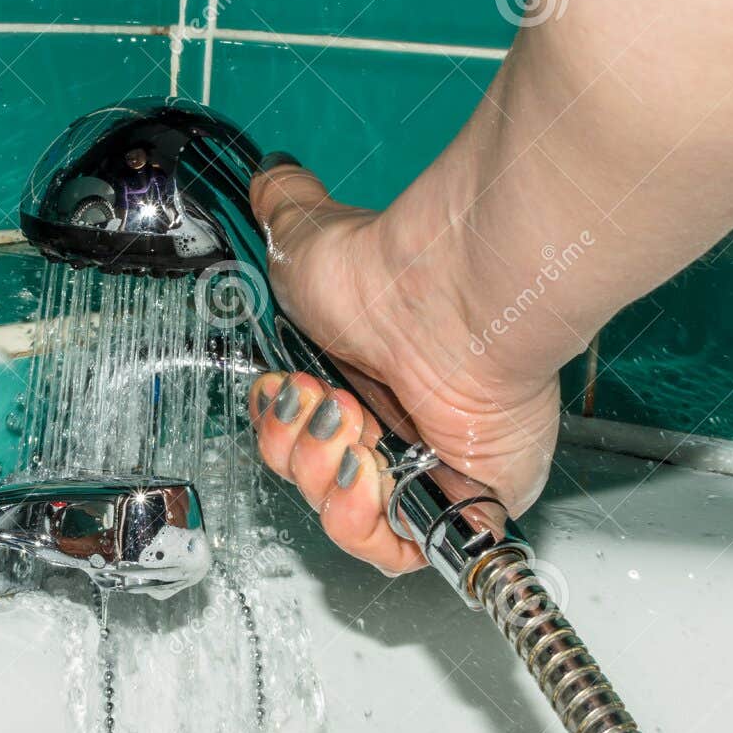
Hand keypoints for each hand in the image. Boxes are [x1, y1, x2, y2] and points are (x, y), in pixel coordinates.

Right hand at [245, 160, 561, 574]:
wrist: (455, 296)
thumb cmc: (391, 276)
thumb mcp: (305, 239)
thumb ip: (282, 211)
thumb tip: (271, 179)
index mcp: (348, 382)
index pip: (291, 440)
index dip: (276, 428)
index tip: (285, 392)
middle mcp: (387, 427)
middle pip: (307, 482)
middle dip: (298, 447)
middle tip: (328, 404)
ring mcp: (424, 469)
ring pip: (340, 518)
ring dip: (326, 477)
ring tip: (354, 429)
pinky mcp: (460, 505)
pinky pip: (393, 553)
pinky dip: (364, 521)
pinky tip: (368, 472)